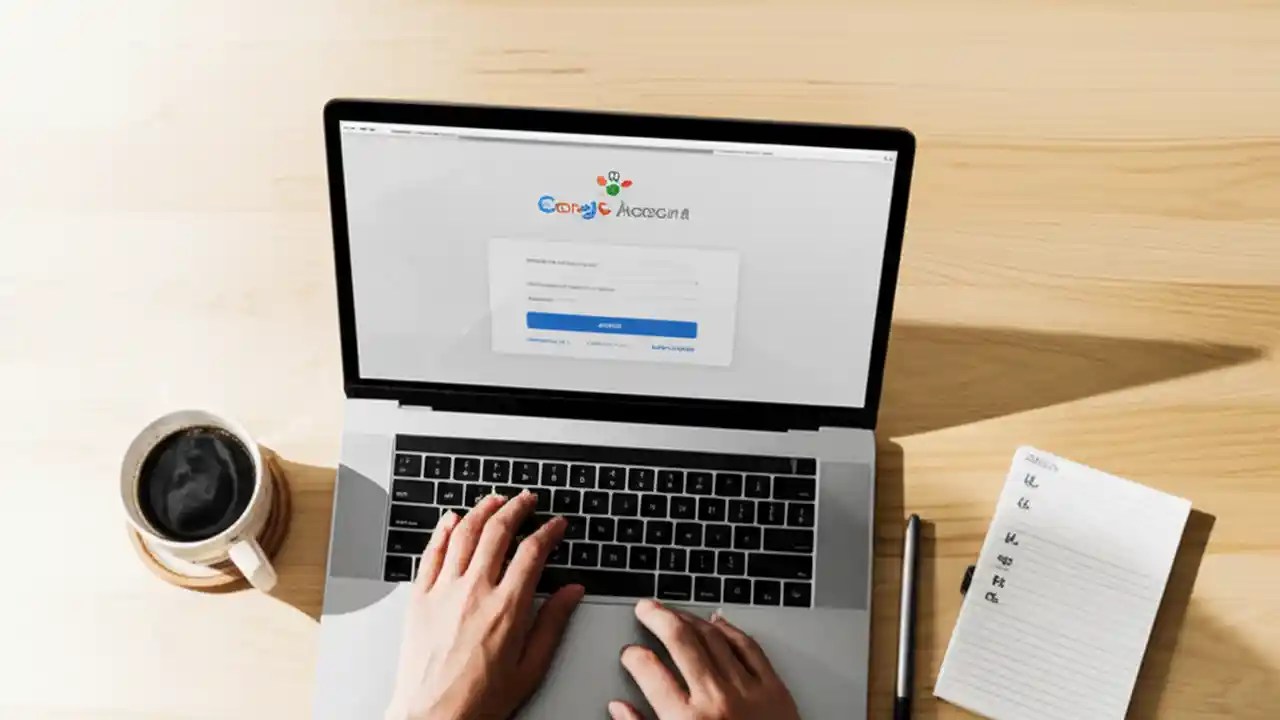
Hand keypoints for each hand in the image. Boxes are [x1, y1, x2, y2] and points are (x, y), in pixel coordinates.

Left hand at [386, 491, 585, 719]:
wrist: (432, 719)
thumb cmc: (479, 701)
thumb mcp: (530, 668)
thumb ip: (553, 624)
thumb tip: (572, 592)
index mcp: (507, 608)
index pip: (533, 552)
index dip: (549, 531)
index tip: (556, 525)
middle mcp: (474, 593)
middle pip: (498, 532)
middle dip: (517, 509)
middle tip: (528, 501)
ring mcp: (443, 592)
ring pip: (464, 534)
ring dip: (482, 510)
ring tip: (495, 500)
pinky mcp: (419, 598)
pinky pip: (431, 553)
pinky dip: (443, 530)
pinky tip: (452, 519)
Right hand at [609, 600, 800, 719]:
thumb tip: (619, 709)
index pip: (649, 671)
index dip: (633, 656)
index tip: (630, 653)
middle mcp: (715, 701)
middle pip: (679, 639)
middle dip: (657, 617)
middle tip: (646, 608)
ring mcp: (748, 691)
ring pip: (713, 636)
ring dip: (690, 618)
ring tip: (675, 612)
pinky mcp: (775, 690)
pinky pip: (749, 647)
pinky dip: (731, 630)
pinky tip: (717, 622)